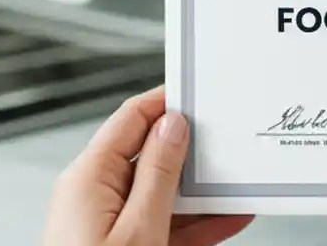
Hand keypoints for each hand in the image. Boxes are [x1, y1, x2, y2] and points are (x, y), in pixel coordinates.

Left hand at [43, 86, 252, 245]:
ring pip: (160, 193)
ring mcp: (105, 221)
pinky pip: (160, 223)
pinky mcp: (118, 244)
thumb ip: (159, 175)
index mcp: (88, 177)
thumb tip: (173, 127)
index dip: (167, 102)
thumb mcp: (139, 229)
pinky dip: (193, 223)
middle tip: (229, 146)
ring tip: (238, 188)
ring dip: (200, 194)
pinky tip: (226, 221)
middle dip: (192, 154)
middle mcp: (92, 193)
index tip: (200, 95)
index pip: (132, 118)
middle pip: (150, 155)